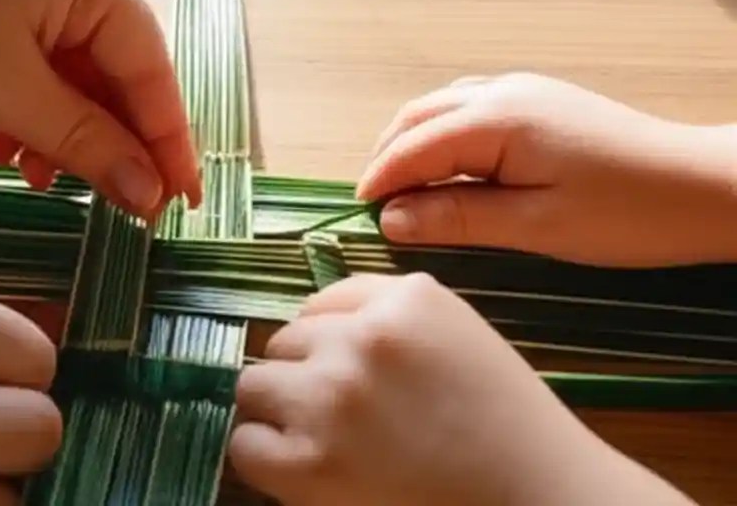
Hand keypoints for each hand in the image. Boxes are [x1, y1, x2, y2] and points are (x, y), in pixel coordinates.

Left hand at [0, 0, 199, 218]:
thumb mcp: (4, 92)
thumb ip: (86, 143)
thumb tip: (152, 194)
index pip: (149, 65)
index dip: (167, 140)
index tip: (182, 205)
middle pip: (112, 72)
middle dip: (105, 141)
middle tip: (117, 210)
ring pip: (70, 77)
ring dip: (59, 134)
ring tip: (36, 180)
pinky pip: (32, 69)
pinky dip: (26, 114)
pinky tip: (0, 148)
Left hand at [228, 273, 694, 505]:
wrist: (539, 500)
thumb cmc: (507, 428)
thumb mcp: (457, 337)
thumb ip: (390, 316)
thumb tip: (313, 326)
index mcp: (405, 300)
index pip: (322, 303)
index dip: (329, 343)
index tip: (347, 373)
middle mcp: (362, 339)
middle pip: (284, 342)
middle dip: (303, 376)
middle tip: (342, 416)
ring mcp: (331, 398)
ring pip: (255, 385)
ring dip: (279, 412)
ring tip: (324, 441)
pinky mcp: (309, 461)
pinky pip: (246, 444)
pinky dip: (265, 459)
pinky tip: (306, 470)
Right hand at [355, 73, 736, 266]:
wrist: (705, 187)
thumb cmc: (625, 215)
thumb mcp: (536, 227)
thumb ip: (457, 218)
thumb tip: (392, 218)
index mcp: (496, 120)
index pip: (413, 146)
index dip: (380, 180)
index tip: (358, 216)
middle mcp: (502, 92)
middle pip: (418, 117)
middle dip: (388, 158)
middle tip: (376, 208)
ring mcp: (523, 90)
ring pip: (441, 107)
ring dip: (413, 143)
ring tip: (405, 192)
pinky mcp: (541, 100)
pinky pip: (468, 107)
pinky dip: (441, 134)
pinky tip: (449, 168)